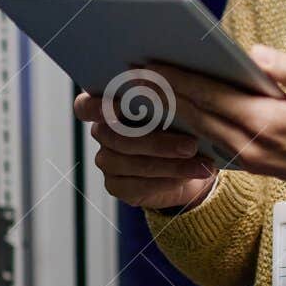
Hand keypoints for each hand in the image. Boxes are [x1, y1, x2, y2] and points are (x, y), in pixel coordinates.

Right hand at [73, 88, 218, 210]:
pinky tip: (187, 178)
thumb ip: (168, 105)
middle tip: (191, 145)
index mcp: (108, 106)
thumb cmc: (181, 127)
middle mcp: (102, 133)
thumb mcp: (177, 112)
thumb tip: (182, 100)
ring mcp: (106, 161)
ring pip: (132, 163)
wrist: (187, 164)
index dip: (96, 108)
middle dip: (158, 143)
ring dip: (171, 165)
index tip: (120, 106)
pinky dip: (166, 182)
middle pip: (118, 138)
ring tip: (200, 164)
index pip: (85, 106)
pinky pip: (137, 186)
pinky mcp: (116, 186)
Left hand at [135, 44, 285, 227]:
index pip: (209, 95)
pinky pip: (207, 142)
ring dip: (168, 110)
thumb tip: (254, 52)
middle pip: (193, 114)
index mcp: (265, 123)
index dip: (176, 78)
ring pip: (195, 129)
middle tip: (128, 73)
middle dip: (160, 93)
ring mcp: (245, 158)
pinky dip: (186, 125)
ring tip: (141, 89)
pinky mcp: (246, 164)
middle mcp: (248, 144)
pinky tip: (173, 111)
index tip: (148, 61)